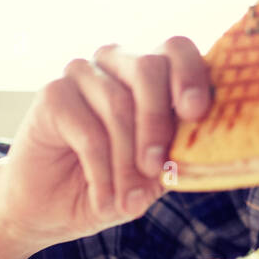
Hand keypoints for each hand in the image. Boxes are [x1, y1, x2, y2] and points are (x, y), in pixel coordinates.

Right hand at [0, 36, 212, 245]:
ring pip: (118, 104)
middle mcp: (119, 62)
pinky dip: (102, 172)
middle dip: (157, 124)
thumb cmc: (114, 184)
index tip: (195, 112)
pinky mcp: (52, 93)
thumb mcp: (156, 173)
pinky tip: (104, 200)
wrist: (51, 208)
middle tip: (156, 169)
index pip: (177, 50)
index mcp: (154, 71)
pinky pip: (89, 131)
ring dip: (127, 162)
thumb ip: (180, 151)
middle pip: (148, 68)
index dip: (190, 75)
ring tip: (130, 201)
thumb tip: (207, 145)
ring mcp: (83, 73)